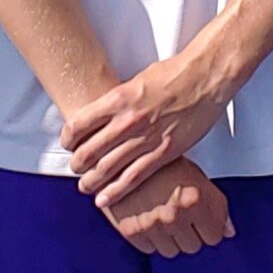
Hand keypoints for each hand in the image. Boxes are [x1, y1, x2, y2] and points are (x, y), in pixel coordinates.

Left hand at [61, 52, 232, 208]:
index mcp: (118, 99)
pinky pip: (134, 178)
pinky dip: (116, 191)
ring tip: (85, 186)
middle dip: (77, 164)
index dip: (67, 138)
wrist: (205, 77)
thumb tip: (107, 114)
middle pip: (88, 151)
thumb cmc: (175, 74)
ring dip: (92, 181)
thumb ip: (120, 100)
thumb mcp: (136, 80)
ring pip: (107, 168)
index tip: (67, 144)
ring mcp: (145, 138)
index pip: (78, 124)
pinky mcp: (164, 152)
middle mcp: (127, 121)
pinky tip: (105, 198)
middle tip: (75, 168)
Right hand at [101, 157, 234, 257]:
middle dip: (191, 234)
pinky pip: (149, 249)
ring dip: (171, 239)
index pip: (214, 236)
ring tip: (164, 217)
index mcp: (195, 199)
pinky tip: (149, 220)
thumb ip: (216, 203)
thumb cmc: (161, 161)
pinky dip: (150, 239)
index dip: (210, 228)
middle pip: (193, 246)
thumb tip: (229, 230)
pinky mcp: (131, 230)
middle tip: (182, 216)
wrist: (122, 155)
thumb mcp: (195, 174)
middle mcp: (175, 214)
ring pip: (172, 251)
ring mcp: (152, 224)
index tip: (203, 222)